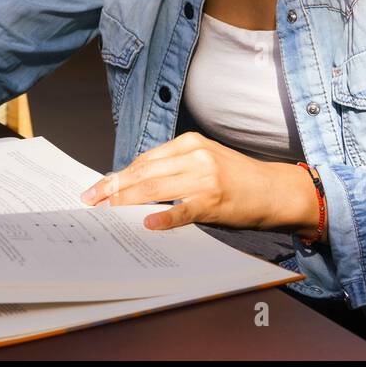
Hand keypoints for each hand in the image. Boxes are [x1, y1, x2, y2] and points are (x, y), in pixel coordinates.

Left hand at [79, 131, 321, 233]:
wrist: (274, 190)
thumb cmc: (236, 178)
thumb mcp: (204, 160)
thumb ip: (174, 167)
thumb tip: (135, 183)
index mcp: (190, 143)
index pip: (145, 160)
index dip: (119, 175)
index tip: (98, 188)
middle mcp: (195, 155)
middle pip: (144, 173)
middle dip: (113, 188)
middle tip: (91, 200)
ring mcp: (205, 178)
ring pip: (156, 190)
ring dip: (127, 202)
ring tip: (106, 212)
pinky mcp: (214, 200)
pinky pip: (183, 210)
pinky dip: (165, 217)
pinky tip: (148, 223)